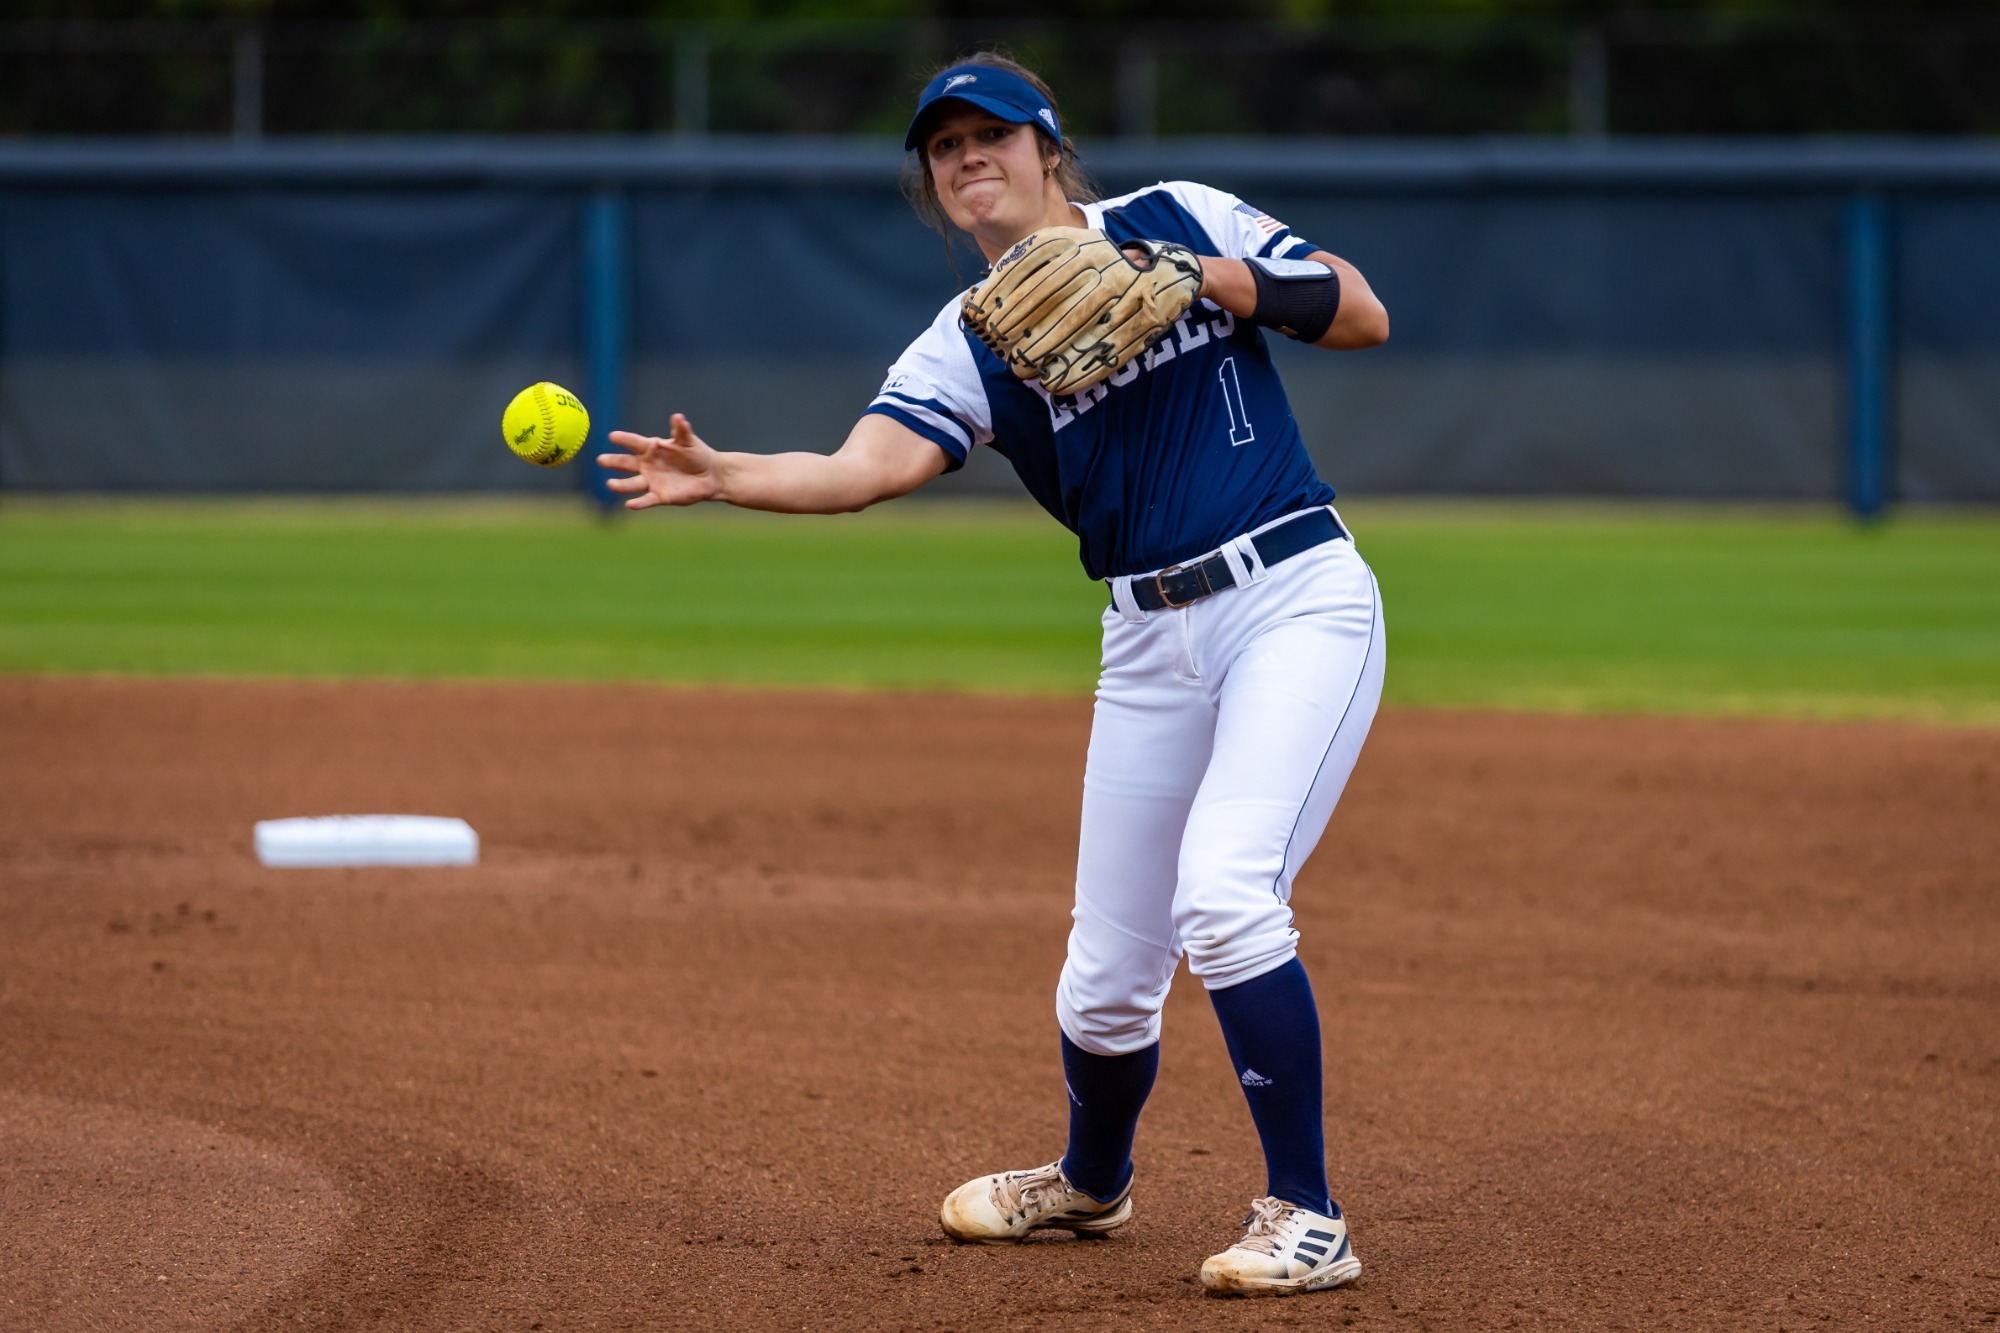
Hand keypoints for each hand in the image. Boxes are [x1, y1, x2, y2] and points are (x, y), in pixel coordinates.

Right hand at [598, 414, 722, 508]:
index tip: (612, 436)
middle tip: (600, 460)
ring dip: (621, 485)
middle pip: (626, 463)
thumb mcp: (689, 441)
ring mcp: (651, 481)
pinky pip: (646, 500)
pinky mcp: (659, 496)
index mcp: (652, 448)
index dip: (624, 439)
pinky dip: (638, 503)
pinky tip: (630, 504)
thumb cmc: (697, 454)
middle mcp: (647, 465)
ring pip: (632, 483)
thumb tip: (678, 417)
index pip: (634, 443)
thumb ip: (681, 430)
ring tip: (610, 484)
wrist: (710, 475)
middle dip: (614, 461)